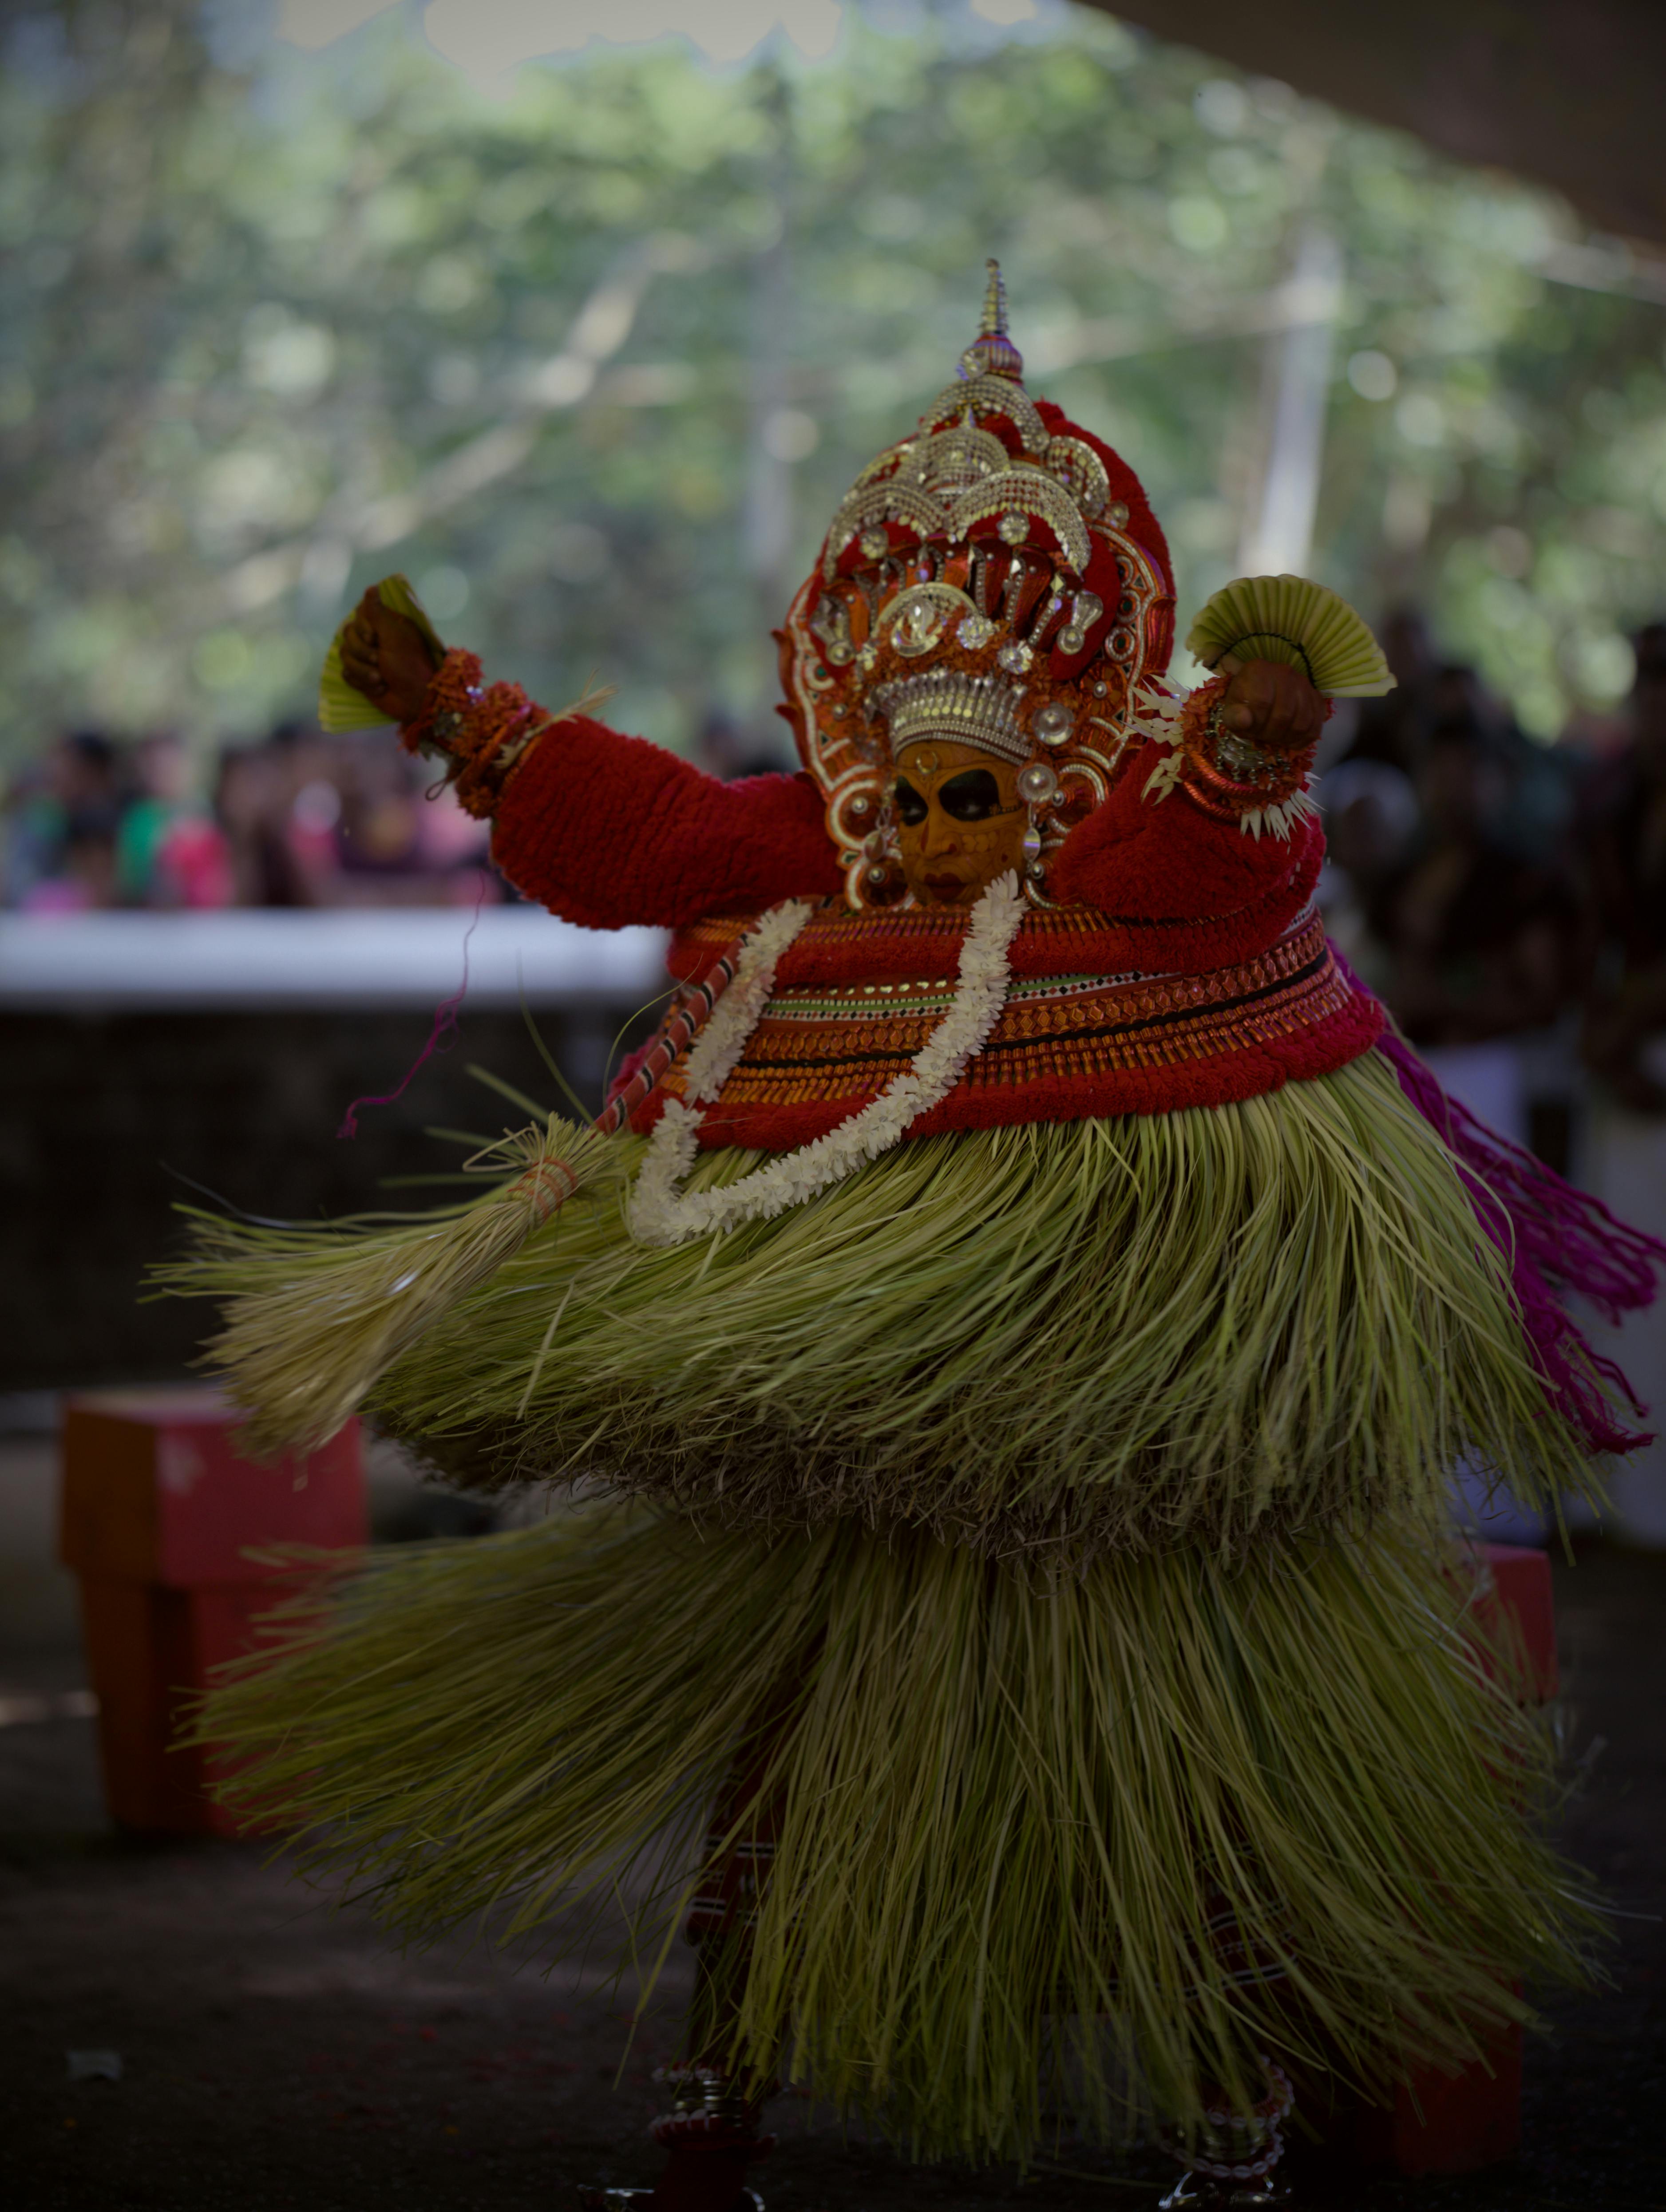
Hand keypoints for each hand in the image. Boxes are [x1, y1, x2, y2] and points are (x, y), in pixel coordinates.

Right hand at [339, 588, 439, 723]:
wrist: (416, 700)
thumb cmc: (410, 665)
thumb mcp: (395, 636)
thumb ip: (378, 613)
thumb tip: (371, 586)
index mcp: (385, 625)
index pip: (359, 614)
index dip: (362, 628)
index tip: (374, 638)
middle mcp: (374, 638)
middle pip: (348, 635)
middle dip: (363, 653)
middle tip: (380, 662)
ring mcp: (366, 658)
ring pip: (345, 656)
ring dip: (363, 671)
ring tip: (381, 680)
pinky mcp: (361, 677)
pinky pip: (346, 674)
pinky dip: (361, 683)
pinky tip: (379, 688)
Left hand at [1218, 658, 1324, 753]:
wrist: (1259, 695)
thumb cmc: (1244, 703)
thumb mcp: (1231, 711)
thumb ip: (1234, 717)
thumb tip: (1245, 720)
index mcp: (1258, 670)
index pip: (1262, 702)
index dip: (1256, 723)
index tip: (1250, 730)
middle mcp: (1285, 672)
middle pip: (1284, 714)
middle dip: (1271, 733)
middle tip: (1262, 736)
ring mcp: (1304, 684)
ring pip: (1302, 722)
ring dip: (1287, 738)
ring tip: (1275, 738)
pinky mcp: (1316, 697)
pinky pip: (1316, 724)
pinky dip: (1304, 739)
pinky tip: (1291, 741)